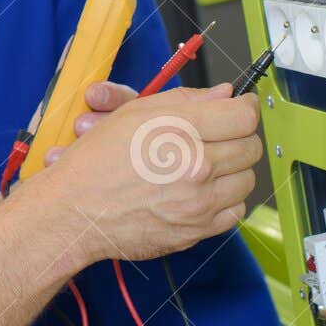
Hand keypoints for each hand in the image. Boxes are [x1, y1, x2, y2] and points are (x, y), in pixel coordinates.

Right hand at [20, 83, 261, 264]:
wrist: (73, 213)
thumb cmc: (95, 163)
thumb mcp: (132, 115)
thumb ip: (184, 100)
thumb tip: (225, 94)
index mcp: (178, 131)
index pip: (242, 115)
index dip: (245, 108)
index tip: (241, 107)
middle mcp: (194, 166)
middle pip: (251, 146)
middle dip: (240, 137)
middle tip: (223, 135)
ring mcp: (199, 202)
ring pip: (247, 179)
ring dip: (234, 170)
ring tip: (210, 165)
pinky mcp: (197, 230)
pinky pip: (235, 211)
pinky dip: (225, 200)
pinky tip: (203, 193)